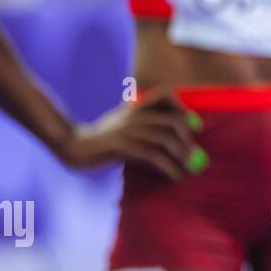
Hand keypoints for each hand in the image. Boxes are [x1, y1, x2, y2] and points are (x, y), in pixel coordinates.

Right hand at [57, 89, 200, 181]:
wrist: (74, 145)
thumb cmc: (104, 138)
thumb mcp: (126, 124)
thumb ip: (147, 125)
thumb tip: (178, 138)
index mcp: (137, 107)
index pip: (166, 94)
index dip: (183, 106)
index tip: (195, 125)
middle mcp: (135, 115)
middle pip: (172, 120)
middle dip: (188, 138)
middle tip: (196, 155)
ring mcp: (128, 130)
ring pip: (165, 139)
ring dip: (182, 156)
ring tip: (190, 169)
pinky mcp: (122, 146)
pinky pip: (152, 156)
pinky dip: (168, 167)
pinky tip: (174, 176)